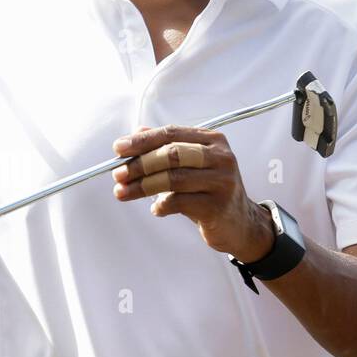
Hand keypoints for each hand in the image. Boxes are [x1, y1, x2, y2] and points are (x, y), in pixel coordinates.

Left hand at [111, 125, 274, 261]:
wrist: (239, 223)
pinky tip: (156, 209)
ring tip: (123, 193)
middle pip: (171, 154)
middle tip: (117, 175)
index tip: (117, 149)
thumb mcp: (191, 165)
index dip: (142, 140)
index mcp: (213, 140)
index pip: (171, 134)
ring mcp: (221, 181)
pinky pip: (179, 202)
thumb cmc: (209, 191)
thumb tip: (136, 132)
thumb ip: (166, 147)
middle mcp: (220, 157)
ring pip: (173, 179)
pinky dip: (161, 205)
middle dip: (139, 164)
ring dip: (142, 187)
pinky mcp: (217, 206)